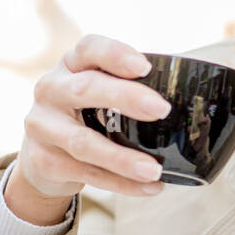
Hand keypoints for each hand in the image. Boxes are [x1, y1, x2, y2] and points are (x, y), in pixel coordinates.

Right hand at [18, 34, 174, 199]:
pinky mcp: (44, 161)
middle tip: (161, 109)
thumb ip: (132, 87)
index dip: (115, 54)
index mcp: (71, 65)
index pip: (89, 48)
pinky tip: (149, 187)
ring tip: (154, 169)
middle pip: (86, 89)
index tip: (144, 66)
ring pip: (84, 142)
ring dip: (123, 158)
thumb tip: (193, 99)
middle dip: (125, 97)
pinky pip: (88, 174)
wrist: (41, 155)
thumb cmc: (85, 114)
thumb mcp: (99, 92)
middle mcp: (51, 89)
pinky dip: (122, 184)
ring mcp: (43, 126)